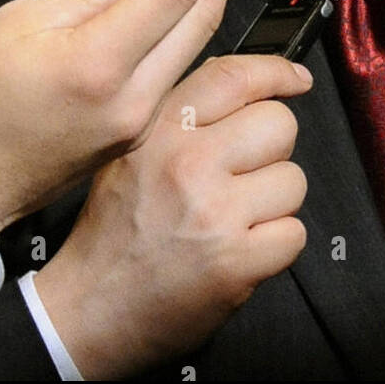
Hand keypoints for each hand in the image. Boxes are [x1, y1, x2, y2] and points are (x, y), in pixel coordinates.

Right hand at [34, 49, 310, 377]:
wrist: (88, 312)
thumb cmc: (112, 233)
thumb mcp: (130, 152)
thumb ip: (182, 115)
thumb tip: (247, 88)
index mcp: (159, 130)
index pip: (234, 76)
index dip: (276, 72)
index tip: (296, 79)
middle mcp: (187, 163)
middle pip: (279, 124)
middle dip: (272, 151)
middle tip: (244, 176)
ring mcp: (214, 213)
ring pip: (294, 180)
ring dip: (275, 203)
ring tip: (236, 219)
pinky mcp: (236, 262)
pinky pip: (294, 234)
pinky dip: (276, 246)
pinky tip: (242, 251)